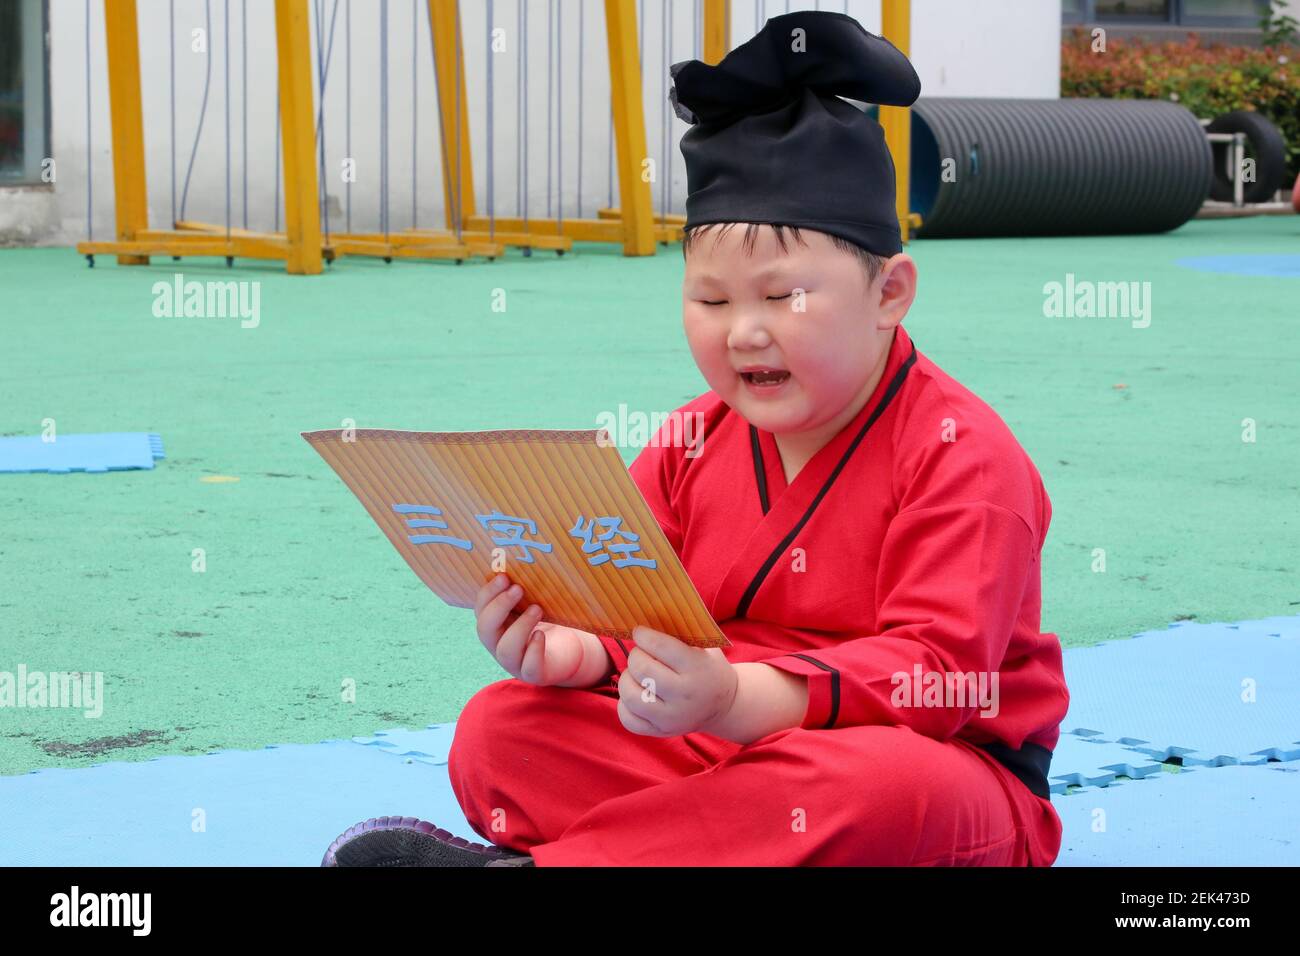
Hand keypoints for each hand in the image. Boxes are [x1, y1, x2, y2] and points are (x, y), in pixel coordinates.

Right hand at [473, 574, 588, 685]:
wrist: (569, 651)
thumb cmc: (548, 622)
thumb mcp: (532, 603)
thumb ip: (524, 589)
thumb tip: (522, 560)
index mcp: (495, 626)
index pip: (481, 610)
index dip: (487, 594)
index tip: (504, 576)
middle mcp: (500, 645)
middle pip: (484, 630)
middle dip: (499, 607)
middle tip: (518, 589)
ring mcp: (516, 663)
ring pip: (505, 650)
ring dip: (519, 626)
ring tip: (537, 608)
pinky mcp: (536, 674)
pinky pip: (529, 667)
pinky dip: (533, 650)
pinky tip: (541, 635)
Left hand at [617, 625, 738, 736]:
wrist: (725, 705)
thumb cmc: (708, 667)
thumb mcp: (704, 647)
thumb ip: (679, 634)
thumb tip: (644, 621)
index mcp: (698, 669)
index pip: (661, 647)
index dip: (644, 635)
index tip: (640, 632)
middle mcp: (685, 696)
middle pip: (642, 670)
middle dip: (635, 656)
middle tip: (640, 653)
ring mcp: (672, 718)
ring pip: (631, 696)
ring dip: (627, 679)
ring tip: (636, 674)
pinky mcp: (660, 732)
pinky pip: (628, 720)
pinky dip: (624, 705)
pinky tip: (636, 693)